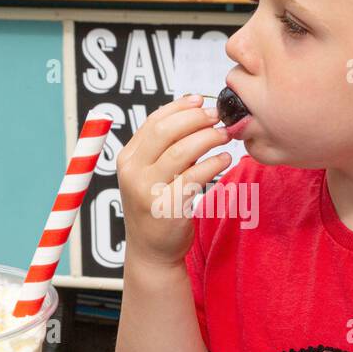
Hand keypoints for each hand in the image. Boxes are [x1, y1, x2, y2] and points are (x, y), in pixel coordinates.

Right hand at [116, 95, 232, 268]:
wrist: (152, 251)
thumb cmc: (157, 207)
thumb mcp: (151, 174)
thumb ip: (165, 148)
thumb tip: (194, 112)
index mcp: (127, 159)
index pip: (152, 121)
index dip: (179, 107)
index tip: (200, 100)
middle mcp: (132, 173)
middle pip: (164, 131)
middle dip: (195, 118)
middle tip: (217, 116)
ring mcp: (147, 191)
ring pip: (180, 152)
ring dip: (207, 138)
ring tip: (225, 136)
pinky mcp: (167, 208)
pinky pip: (194, 177)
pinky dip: (213, 164)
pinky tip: (225, 159)